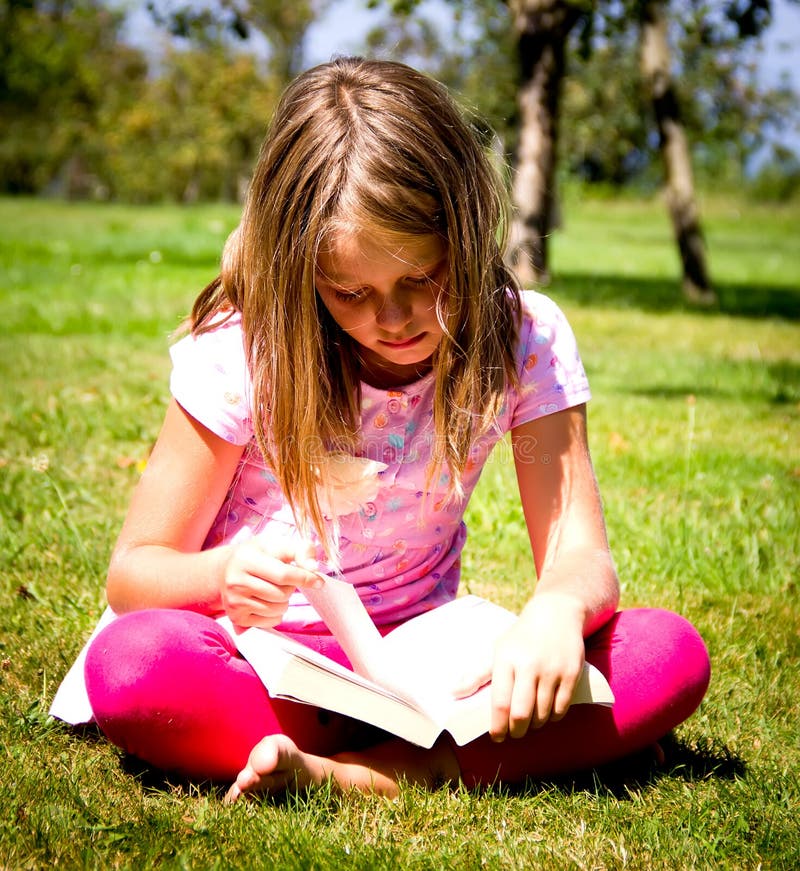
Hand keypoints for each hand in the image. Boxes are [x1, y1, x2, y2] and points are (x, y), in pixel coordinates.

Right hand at [221, 537, 322, 628]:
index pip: (283, 574)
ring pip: (278, 610)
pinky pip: (270, 622)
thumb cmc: (258, 555)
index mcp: (246, 559)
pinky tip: (265, 601)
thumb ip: (301, 550)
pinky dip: (275, 614)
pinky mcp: (236, 617)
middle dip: (290, 588)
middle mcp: (236, 582)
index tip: (318, 581)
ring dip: (284, 602)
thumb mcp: (277, 544)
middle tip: (282, 580)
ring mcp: (234, 601)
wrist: (225, 569)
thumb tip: (314, 567)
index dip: (305, 578)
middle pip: (282, 594)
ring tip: (273, 589)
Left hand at [489, 593, 585, 740]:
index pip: (500, 702)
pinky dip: (552, 718)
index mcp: (506, 659)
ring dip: (535, 726)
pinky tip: (547, 715)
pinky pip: (561, 709)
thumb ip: (478, 674)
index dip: (497, 726)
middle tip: (514, 733)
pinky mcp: (571, 673)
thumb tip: (454, 693)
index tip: (497, 736)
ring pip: (542, 715)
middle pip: (521, 714)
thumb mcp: (498, 649)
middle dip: (516, 731)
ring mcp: (552, 670)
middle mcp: (529, 665)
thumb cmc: (522, 636)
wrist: (556, 614)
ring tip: (530, 723)